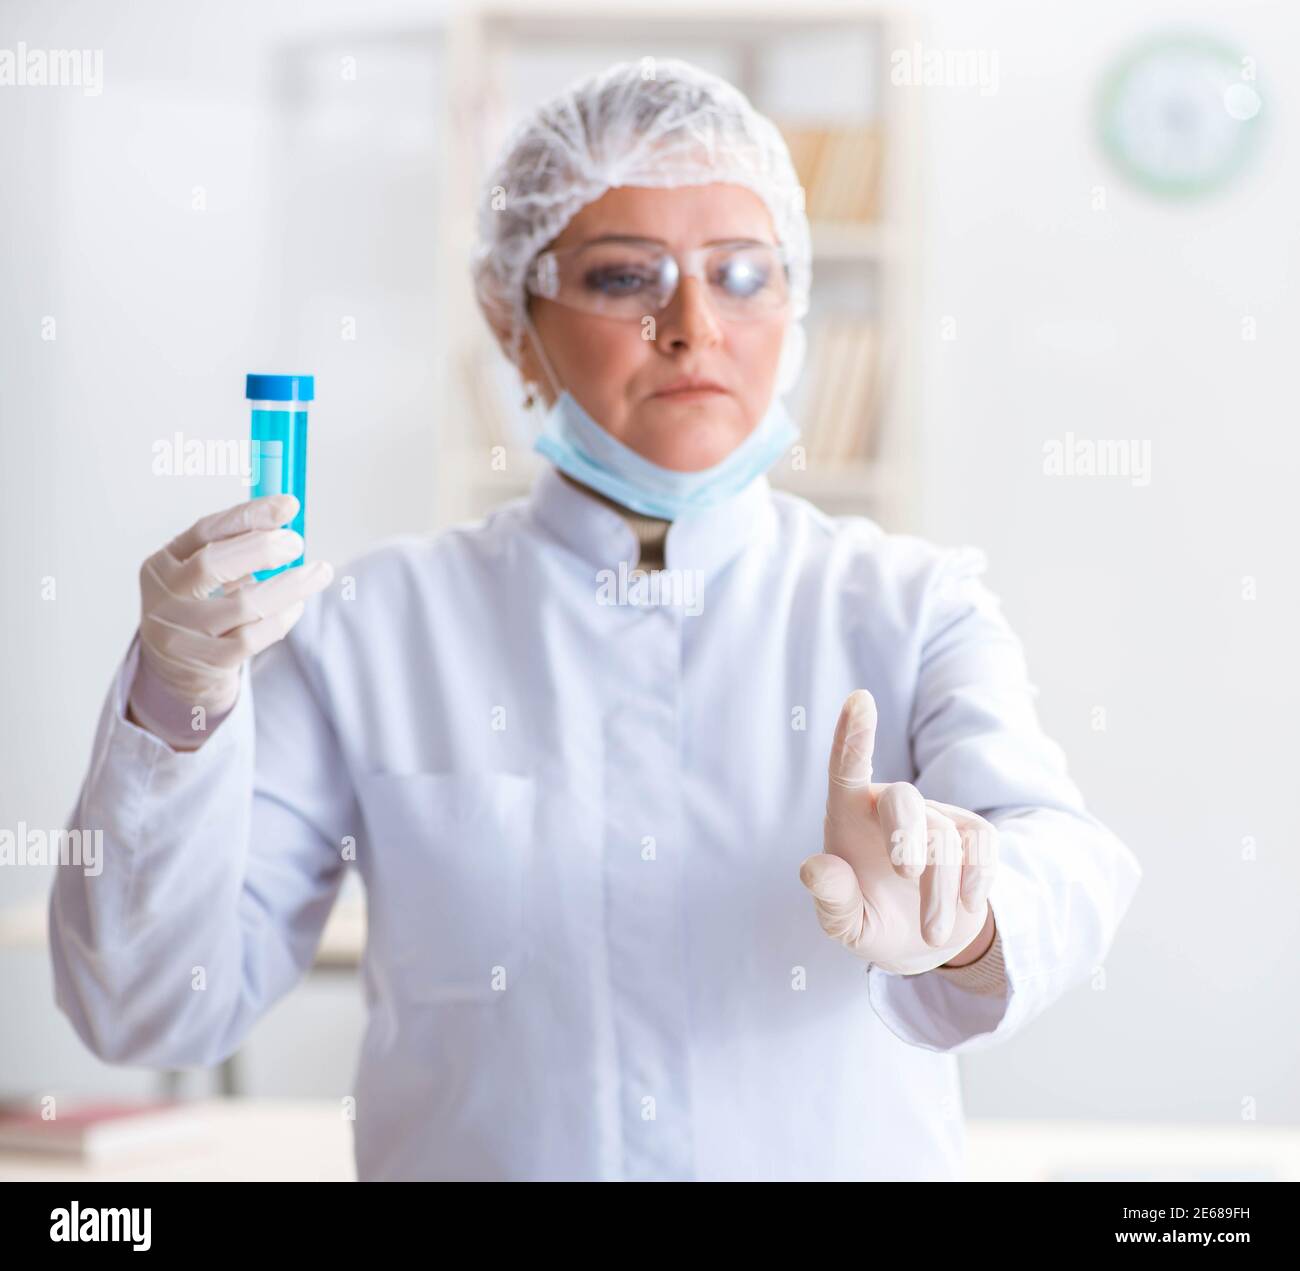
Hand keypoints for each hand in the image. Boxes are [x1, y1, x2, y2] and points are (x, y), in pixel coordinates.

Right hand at [130, 493, 332, 724]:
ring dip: (289, 585)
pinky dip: (282, 618)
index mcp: (162, 563)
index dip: (249, 515)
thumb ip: (235, 548)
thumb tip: (285, 519)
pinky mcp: (207, 662)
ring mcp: (181, 632)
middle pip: (213, 564)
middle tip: (297, 542)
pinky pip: (254, 637)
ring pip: (243, 604)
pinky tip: (297, 605)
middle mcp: (165, 596)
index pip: (205, 530)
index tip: (288, 505)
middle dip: (261, 549)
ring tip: (320, 572)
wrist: (178, 672)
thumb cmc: (200, 610)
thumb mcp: (201, 577)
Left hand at [799, 690, 998, 974]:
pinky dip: (976, 878)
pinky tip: (966, 903)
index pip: (847, 769)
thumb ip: (831, 897)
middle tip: (905, 874)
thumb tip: (814, 867)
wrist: (927, 943)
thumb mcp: (847, 922)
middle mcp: (888, 807)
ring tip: (931, 930)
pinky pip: (981, 843)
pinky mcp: (971, 833)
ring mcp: (933, 816)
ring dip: (939, 890)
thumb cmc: (873, 921)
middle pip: (903, 799)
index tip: (859, 700)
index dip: (854, 735)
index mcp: (848, 816)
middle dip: (906, 836)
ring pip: (944, 836)